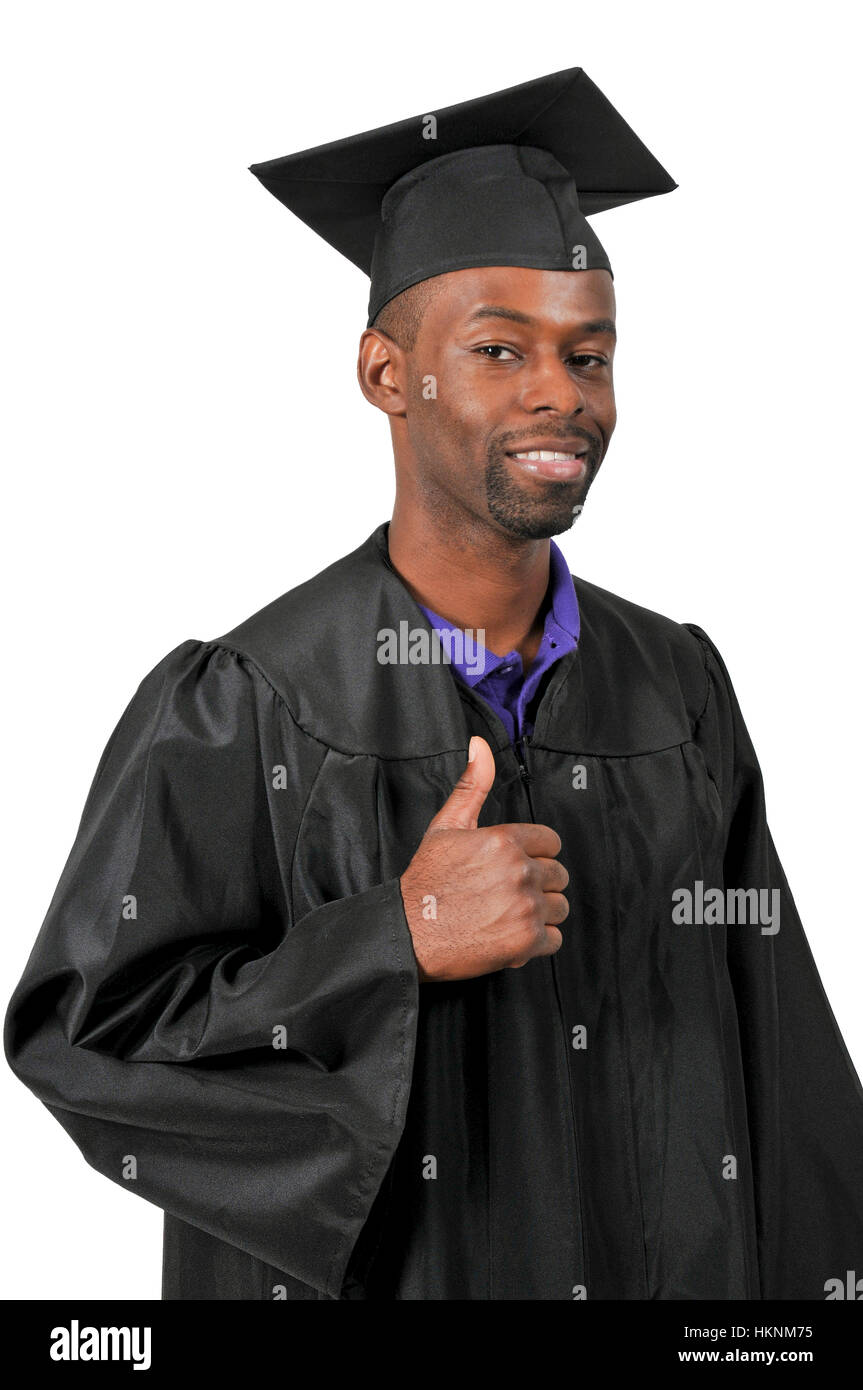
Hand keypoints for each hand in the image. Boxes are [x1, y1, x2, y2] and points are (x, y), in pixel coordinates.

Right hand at [399, 736, 569, 981]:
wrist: (408, 932)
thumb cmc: (426, 880)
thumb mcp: (446, 825)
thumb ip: (472, 784)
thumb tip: (480, 744)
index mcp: (505, 840)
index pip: (551, 842)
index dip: (535, 854)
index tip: (516, 866)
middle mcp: (520, 871)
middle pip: (558, 875)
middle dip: (538, 884)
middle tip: (508, 893)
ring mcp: (525, 906)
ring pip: (559, 907)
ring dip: (540, 913)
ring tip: (509, 915)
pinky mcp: (526, 940)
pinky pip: (555, 939)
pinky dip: (537, 942)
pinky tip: (510, 935)